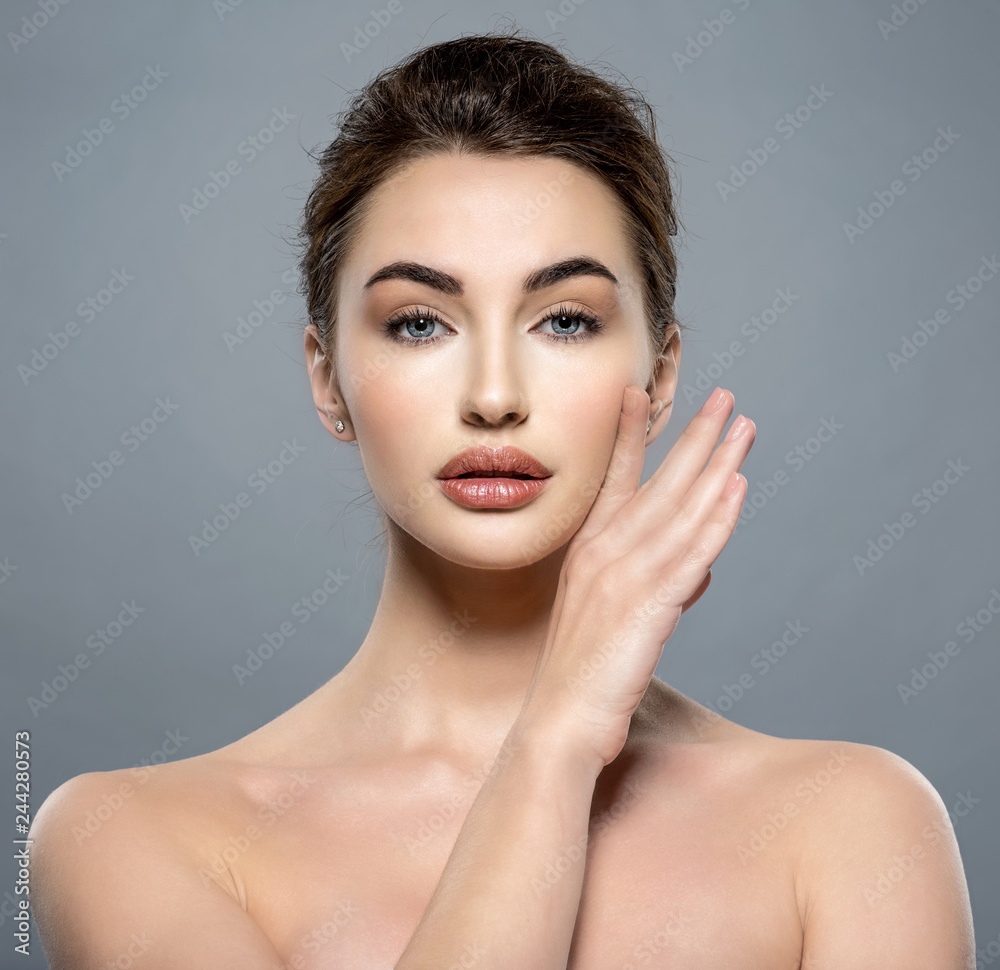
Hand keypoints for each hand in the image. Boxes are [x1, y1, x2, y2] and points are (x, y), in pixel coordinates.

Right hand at [520, 385, 753, 767]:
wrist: (558, 722)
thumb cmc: (581, 674)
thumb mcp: (613, 619)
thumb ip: (659, 588)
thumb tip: (701, 571)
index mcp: (589, 551)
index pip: (615, 480)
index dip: (631, 434)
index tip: (639, 392)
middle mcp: (604, 553)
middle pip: (660, 484)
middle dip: (696, 437)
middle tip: (725, 399)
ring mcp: (625, 576)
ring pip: (682, 510)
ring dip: (717, 464)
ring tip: (744, 427)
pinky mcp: (647, 607)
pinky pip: (690, 553)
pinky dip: (716, 519)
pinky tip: (737, 488)